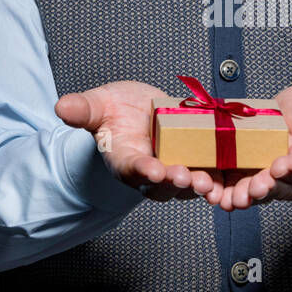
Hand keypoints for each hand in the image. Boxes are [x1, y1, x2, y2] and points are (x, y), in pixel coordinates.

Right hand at [55, 81, 224, 204]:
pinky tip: (230, 180)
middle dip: (173, 182)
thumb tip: (60, 106)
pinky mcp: (195, 165)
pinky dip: (219, 181)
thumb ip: (82, 109)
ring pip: (186, 185)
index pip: (131, 168)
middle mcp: (149, 172)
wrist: (138, 115)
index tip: (150, 169)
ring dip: (198, 186)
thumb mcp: (98, 105)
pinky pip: (208, 177)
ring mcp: (173, 171)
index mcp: (124, 159)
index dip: (141, 170)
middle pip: (161, 184)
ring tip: (208, 184)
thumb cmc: (115, 112)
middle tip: (184, 178)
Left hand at [217, 78, 291, 210]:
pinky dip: (222, 187)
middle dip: (265, 190)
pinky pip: (236, 182)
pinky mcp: (251, 170)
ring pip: (256, 191)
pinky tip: (207, 188)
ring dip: (240, 196)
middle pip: (282, 187)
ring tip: (226, 197)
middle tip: (252, 189)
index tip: (282, 165)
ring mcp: (273, 175)